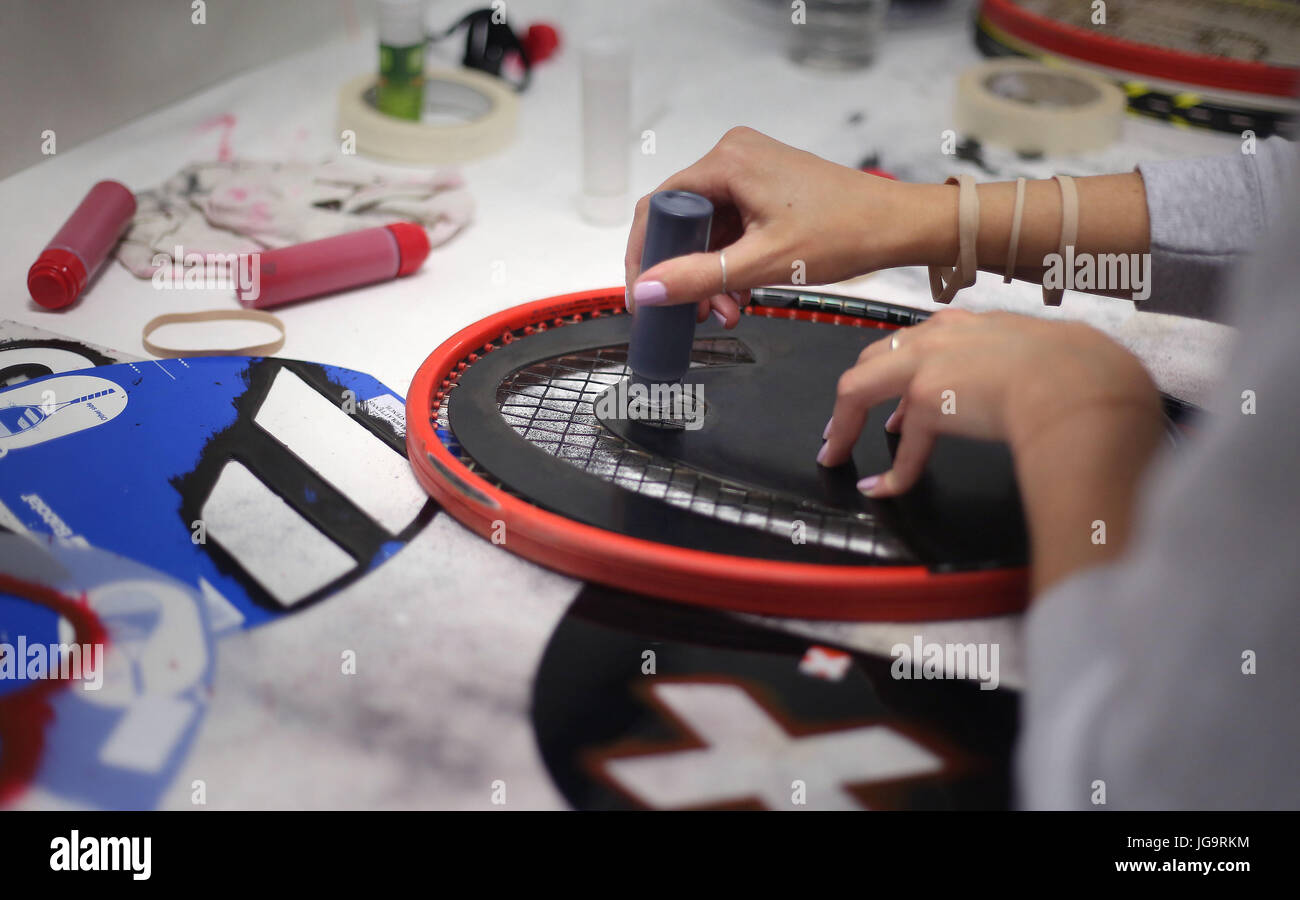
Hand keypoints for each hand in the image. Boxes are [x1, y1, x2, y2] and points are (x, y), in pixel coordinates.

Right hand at [624, 127, 942, 326]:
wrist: (898, 226)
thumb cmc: (845, 231)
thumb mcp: (764, 263)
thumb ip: (699, 278)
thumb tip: (647, 292)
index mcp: (727, 160)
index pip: (658, 207)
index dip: (645, 256)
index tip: (644, 296)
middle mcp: (733, 155)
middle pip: (681, 221)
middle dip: (685, 273)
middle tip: (697, 312)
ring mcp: (750, 170)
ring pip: (706, 230)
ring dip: (711, 275)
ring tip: (728, 310)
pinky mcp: (764, 187)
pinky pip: (729, 228)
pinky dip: (730, 263)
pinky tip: (742, 293)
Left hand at [820, 309, 1160, 494]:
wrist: (1082, 381)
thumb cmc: (1081, 370)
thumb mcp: (1045, 355)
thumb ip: (1021, 368)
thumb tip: (1027, 392)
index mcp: (970, 325)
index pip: (917, 342)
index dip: (896, 368)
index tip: (889, 397)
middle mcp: (940, 337)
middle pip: (874, 358)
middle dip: (854, 392)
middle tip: (844, 422)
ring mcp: (928, 365)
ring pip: (859, 388)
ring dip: (844, 425)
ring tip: (835, 451)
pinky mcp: (927, 401)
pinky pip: (903, 448)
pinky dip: (892, 473)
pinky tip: (882, 489)